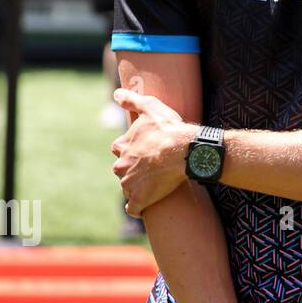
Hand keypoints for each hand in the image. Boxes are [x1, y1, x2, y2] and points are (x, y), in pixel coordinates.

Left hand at [111, 88, 196, 216]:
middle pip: (122, 169)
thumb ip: (131, 99)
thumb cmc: (169, 129)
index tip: (144, 149)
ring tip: (156, 184)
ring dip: (138, 186)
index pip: (119, 149)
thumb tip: (116, 93)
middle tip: (152, 166)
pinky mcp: (141, 199)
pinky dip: (138, 207)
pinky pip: (134, 208)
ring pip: (128, 187)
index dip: (131, 148)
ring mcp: (130, 184)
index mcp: (122, 146)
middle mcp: (121, 166)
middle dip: (133, 169)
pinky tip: (146, 205)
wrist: (185, 151)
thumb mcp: (150, 107)